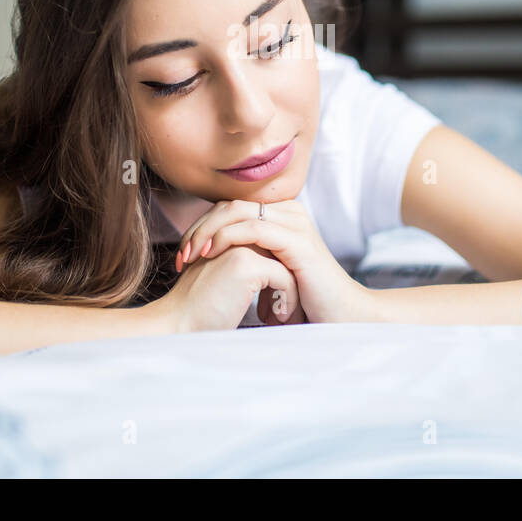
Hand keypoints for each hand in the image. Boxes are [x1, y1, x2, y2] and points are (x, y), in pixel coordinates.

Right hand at [152, 243, 303, 333]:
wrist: (177, 324)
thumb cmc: (198, 309)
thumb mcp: (221, 278)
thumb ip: (241, 265)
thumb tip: (277, 272)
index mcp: (224, 232)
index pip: (268, 245)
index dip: (277, 269)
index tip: (277, 298)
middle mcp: (233, 233)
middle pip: (280, 251)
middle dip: (288, 278)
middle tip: (285, 306)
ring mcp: (241, 246)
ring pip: (287, 263)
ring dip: (291, 291)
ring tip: (284, 314)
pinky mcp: (248, 264)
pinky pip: (285, 278)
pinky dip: (287, 300)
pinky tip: (277, 318)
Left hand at [175, 199, 372, 323]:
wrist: (340, 315)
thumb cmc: (304, 299)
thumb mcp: (268, 273)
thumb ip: (247, 257)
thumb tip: (210, 259)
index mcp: (280, 214)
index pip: (229, 207)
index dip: (201, 226)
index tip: (182, 254)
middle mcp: (288, 211)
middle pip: (229, 205)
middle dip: (198, 228)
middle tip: (180, 255)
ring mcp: (294, 222)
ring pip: (236, 211)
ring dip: (206, 232)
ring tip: (190, 256)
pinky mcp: (297, 240)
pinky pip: (252, 228)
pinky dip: (225, 238)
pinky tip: (210, 255)